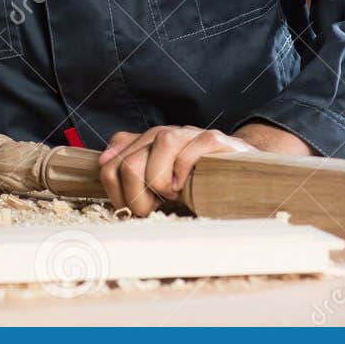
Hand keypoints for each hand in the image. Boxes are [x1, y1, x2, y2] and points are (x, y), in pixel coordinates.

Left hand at [97, 125, 255, 217]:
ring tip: (173, 195)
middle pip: (131, 159)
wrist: (241, 171)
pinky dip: (186, 168)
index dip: (118, 193)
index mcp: (145, 145)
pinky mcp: (216, 140)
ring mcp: (191, 135)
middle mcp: (164, 135)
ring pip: (162, 141)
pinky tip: (189, 185)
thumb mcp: (159, 182)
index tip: (136, 208)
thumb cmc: (195, 181)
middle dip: (138, 194)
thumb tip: (103, 163)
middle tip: (155, 207)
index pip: (112, 163)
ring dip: (161, 178)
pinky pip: (196, 144)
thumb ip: (131, 170)